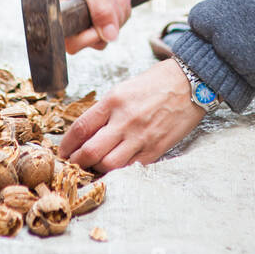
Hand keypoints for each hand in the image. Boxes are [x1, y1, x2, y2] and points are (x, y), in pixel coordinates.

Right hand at [55, 0, 131, 53]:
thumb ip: (100, 9)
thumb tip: (110, 37)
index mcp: (59, 12)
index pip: (72, 42)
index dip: (92, 34)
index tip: (103, 8)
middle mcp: (69, 20)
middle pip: (94, 40)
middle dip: (111, 18)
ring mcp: (83, 19)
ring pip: (107, 34)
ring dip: (119, 13)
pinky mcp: (95, 16)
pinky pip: (114, 26)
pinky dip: (121, 10)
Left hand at [57, 60, 205, 170]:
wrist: (191, 82)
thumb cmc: (157, 82)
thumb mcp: (124, 88)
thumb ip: (106, 110)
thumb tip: (88, 132)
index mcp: (114, 101)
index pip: (81, 128)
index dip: (67, 144)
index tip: (63, 151)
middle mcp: (125, 120)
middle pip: (90, 151)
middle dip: (77, 162)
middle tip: (74, 164)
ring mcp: (141, 136)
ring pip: (109, 164)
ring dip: (97, 169)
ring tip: (94, 167)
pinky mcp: (156, 149)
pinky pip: (130, 168)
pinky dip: (119, 171)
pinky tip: (115, 168)